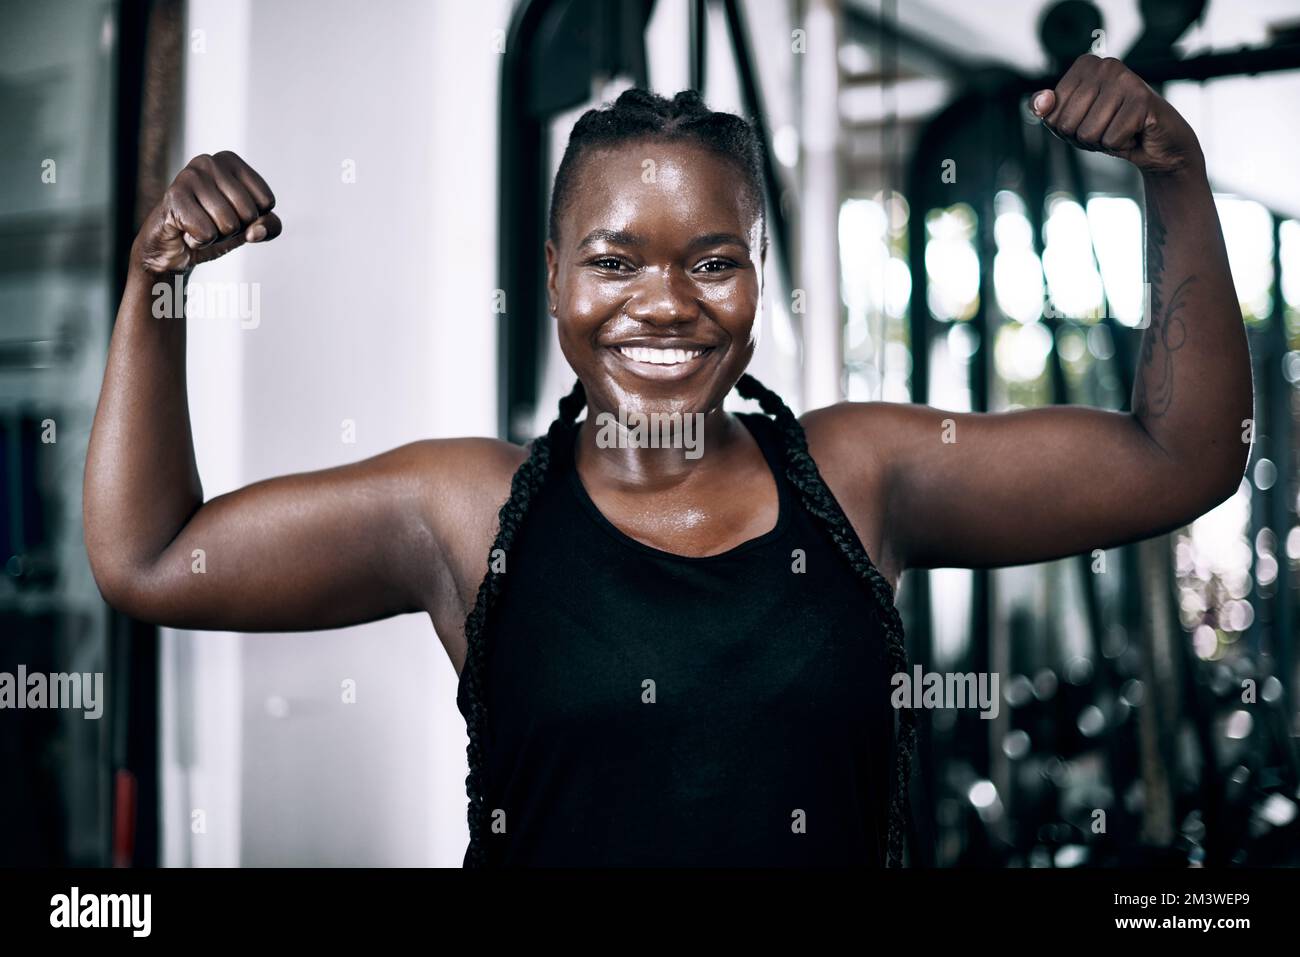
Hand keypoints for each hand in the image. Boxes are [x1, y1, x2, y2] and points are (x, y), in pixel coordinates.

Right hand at [133, 151, 280, 274]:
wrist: (173, 245)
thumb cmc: (214, 227)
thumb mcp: (251, 227)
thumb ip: (270, 226)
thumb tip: (256, 230)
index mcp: (230, 161)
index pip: (266, 202)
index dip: (253, 219)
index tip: (231, 213)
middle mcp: (209, 161)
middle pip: (249, 213)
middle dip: (234, 229)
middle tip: (212, 221)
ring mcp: (189, 176)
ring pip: (229, 224)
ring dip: (216, 236)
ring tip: (198, 224)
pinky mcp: (174, 196)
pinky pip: (207, 233)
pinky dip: (200, 241)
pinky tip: (186, 231)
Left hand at [1032, 54, 1202, 175]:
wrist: (1157, 144)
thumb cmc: (1111, 128)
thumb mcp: (1071, 122)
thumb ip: (1047, 111)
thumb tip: (1042, 103)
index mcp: (1085, 65)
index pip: (1050, 114)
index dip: (1067, 130)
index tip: (1090, 120)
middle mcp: (1105, 65)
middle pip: (1067, 125)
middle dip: (1084, 138)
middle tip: (1108, 127)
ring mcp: (1125, 79)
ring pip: (1088, 134)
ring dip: (1103, 142)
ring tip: (1122, 128)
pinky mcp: (1143, 99)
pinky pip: (1111, 140)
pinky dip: (1121, 145)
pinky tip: (1135, 132)